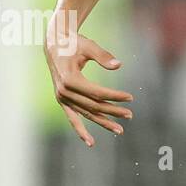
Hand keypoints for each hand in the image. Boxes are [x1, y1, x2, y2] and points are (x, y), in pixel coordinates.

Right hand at [44, 30, 133, 146]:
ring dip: (103, 122)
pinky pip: (72, 118)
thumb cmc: (74, 43)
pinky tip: (91, 142)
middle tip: (130, 115)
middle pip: (93, 106)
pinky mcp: (63, 100)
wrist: (54, 44)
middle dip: (113, 111)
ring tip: (120, 130)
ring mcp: (62, 98)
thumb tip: (118, 65)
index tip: (130, 97)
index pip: (97, 93)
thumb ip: (102, 56)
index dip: (114, 96)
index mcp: (69, 79)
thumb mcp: (88, 46)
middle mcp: (64, 92)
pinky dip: (81, 130)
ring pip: (86, 114)